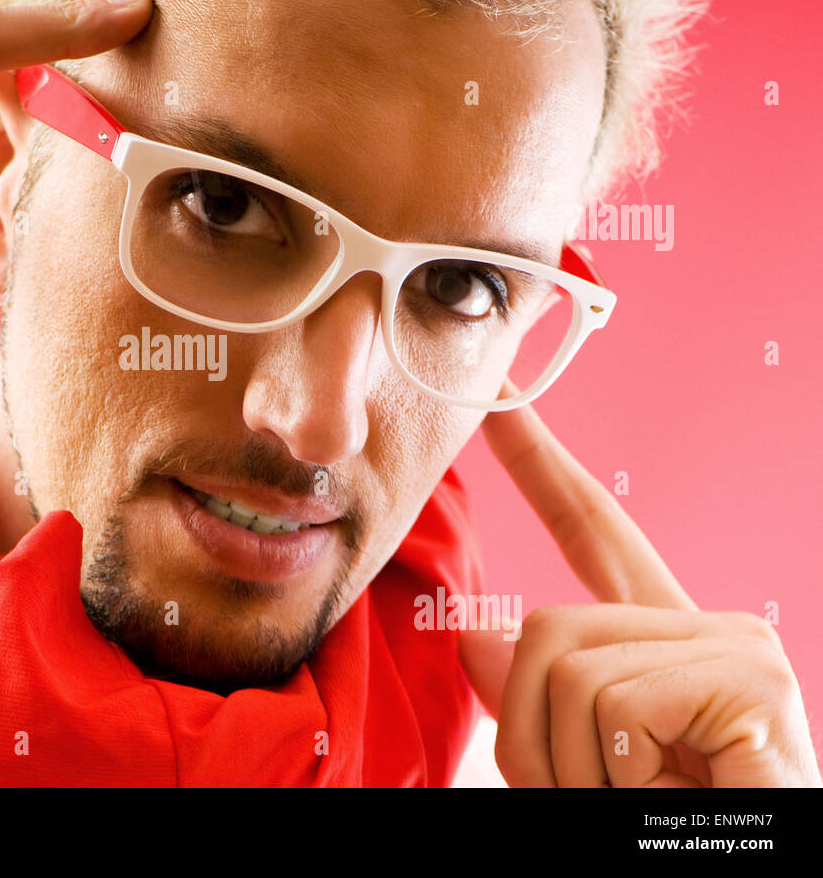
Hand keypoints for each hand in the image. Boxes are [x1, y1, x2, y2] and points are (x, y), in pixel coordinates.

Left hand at [457, 380, 821, 786]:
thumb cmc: (677, 823)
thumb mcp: (584, 761)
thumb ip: (533, 699)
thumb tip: (475, 638)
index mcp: (667, 642)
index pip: (594, 532)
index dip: (539, 466)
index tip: (497, 405)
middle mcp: (710, 627)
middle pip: (544, 625)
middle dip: (532, 731)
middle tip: (596, 792)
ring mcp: (739, 648)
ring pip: (564, 664)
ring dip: (571, 766)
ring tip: (643, 800)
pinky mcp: (752, 679)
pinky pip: (609, 700)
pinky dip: (613, 773)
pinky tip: (675, 796)